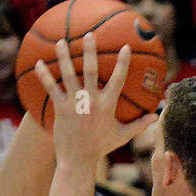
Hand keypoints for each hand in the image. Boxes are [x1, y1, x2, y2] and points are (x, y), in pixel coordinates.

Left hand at [35, 34, 157, 162]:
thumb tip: (156, 116)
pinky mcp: (60, 108)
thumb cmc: (100, 147)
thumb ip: (139, 124)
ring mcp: (74, 103)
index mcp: (107, 105)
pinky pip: (51, 88)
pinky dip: (44, 75)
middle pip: (91, 70)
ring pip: (68, 75)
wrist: (78, 160)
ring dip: (64, 57)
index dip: (122, 63)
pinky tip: (38, 63)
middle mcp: (91, 101)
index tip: (125, 47)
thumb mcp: (122, 135)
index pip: (118, 80)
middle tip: (89, 34)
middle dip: (90, 51)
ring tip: (60, 41)